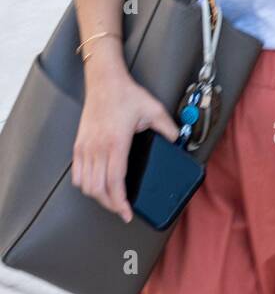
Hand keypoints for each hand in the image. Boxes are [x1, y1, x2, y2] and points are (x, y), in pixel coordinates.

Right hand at [72, 76, 180, 222]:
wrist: (104, 81)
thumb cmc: (126, 94)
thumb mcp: (153, 109)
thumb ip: (168, 127)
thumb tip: (177, 141)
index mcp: (116, 143)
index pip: (114, 182)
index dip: (120, 202)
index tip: (126, 212)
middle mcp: (98, 148)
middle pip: (99, 189)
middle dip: (111, 204)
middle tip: (122, 209)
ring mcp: (86, 147)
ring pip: (86, 184)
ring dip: (97, 196)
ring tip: (110, 199)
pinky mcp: (79, 144)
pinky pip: (77, 173)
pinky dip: (84, 185)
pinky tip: (94, 186)